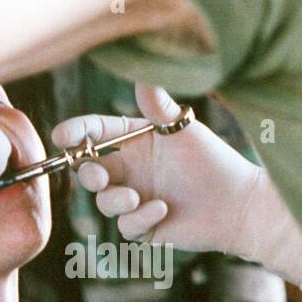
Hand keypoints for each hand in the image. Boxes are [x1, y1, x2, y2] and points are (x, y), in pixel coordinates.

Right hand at [59, 84, 301, 286]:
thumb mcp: (185, 129)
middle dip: (87, 173)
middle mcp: (130, 169)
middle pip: (90, 170)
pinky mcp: (144, 226)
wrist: (239, 204)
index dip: (77, 132)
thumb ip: (159, 106)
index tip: (63, 135)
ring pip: (104, 202)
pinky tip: (163, 209)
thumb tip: (142, 76)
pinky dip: (139, 218)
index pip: (96, 133)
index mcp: (135, 140)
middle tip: (98, 176)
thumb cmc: (215, 161)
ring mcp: (135, 199)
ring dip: (114, 200)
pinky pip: (126, 226)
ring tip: (135, 196)